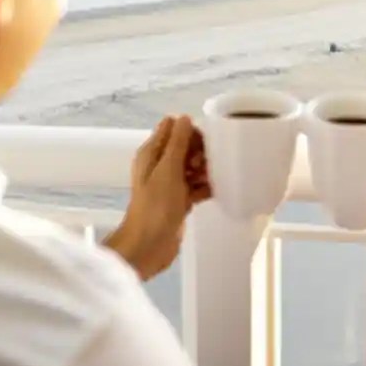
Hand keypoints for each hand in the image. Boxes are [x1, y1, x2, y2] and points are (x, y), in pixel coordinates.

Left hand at [105, 115, 210, 279]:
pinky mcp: (180, 201)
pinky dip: (207, 187)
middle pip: (187, 147)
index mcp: (151, 153)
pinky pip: (197, 187)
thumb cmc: (154, 209)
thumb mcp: (168, 169)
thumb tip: (184, 118)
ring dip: (206, 170)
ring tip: (210, 179)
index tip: (201, 146)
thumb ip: (177, 143)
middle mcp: (159, 166)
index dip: (191, 133)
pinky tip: (216, 191)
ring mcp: (170, 184)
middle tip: (203, 166)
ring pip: (194, 167)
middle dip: (201, 152)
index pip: (174, 129)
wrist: (148, 246)